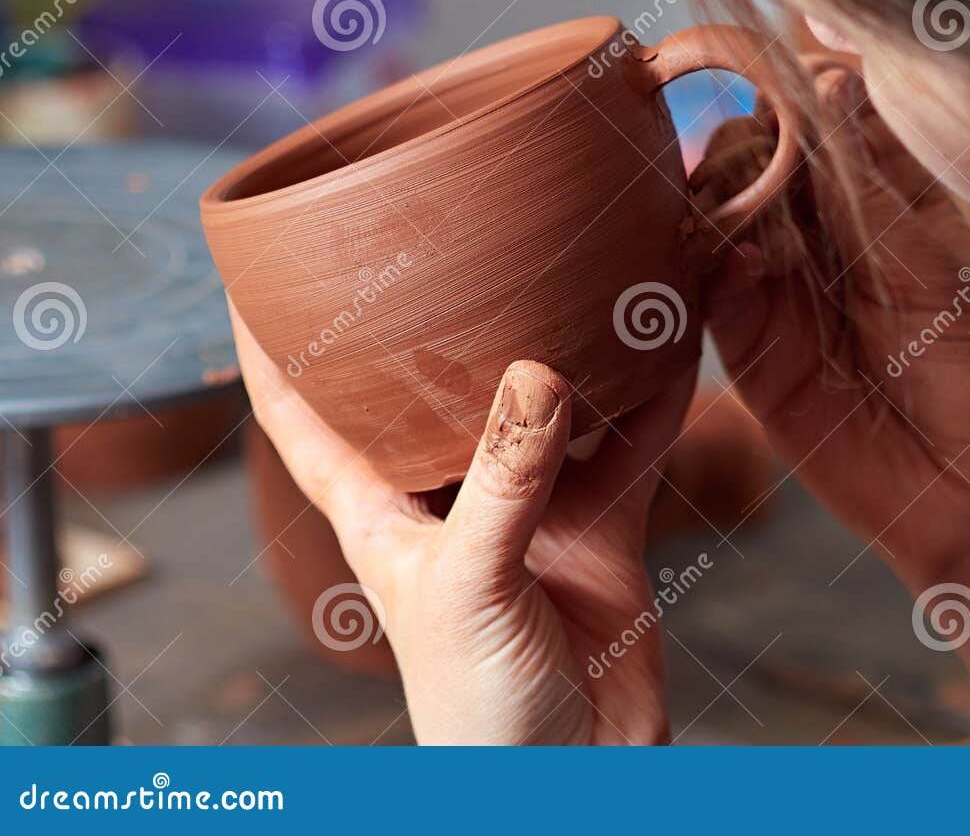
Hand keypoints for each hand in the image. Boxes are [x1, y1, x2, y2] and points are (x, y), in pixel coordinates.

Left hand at [232, 306, 692, 744]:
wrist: (572, 778)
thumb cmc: (476, 713)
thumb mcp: (469, 587)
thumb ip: (504, 481)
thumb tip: (539, 370)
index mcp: (381, 514)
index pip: (302, 418)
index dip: (269, 348)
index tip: (255, 269)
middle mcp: (453, 496)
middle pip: (432, 388)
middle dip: (437, 317)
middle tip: (449, 232)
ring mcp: (532, 508)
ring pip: (545, 402)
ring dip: (565, 343)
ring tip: (583, 262)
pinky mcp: (602, 529)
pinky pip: (631, 442)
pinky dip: (653, 393)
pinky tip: (672, 334)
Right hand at [695, 65, 969, 593]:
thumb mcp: (940, 268)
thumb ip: (874, 188)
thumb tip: (829, 85)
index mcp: (887, 192)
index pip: (827, 108)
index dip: (801, 83)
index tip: (785, 69)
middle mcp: (826, 226)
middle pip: (761, 146)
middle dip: (754, 136)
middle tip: (763, 148)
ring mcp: (782, 280)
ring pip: (723, 206)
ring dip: (727, 192)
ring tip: (753, 205)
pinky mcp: (748, 341)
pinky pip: (708, 283)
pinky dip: (715, 260)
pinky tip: (750, 262)